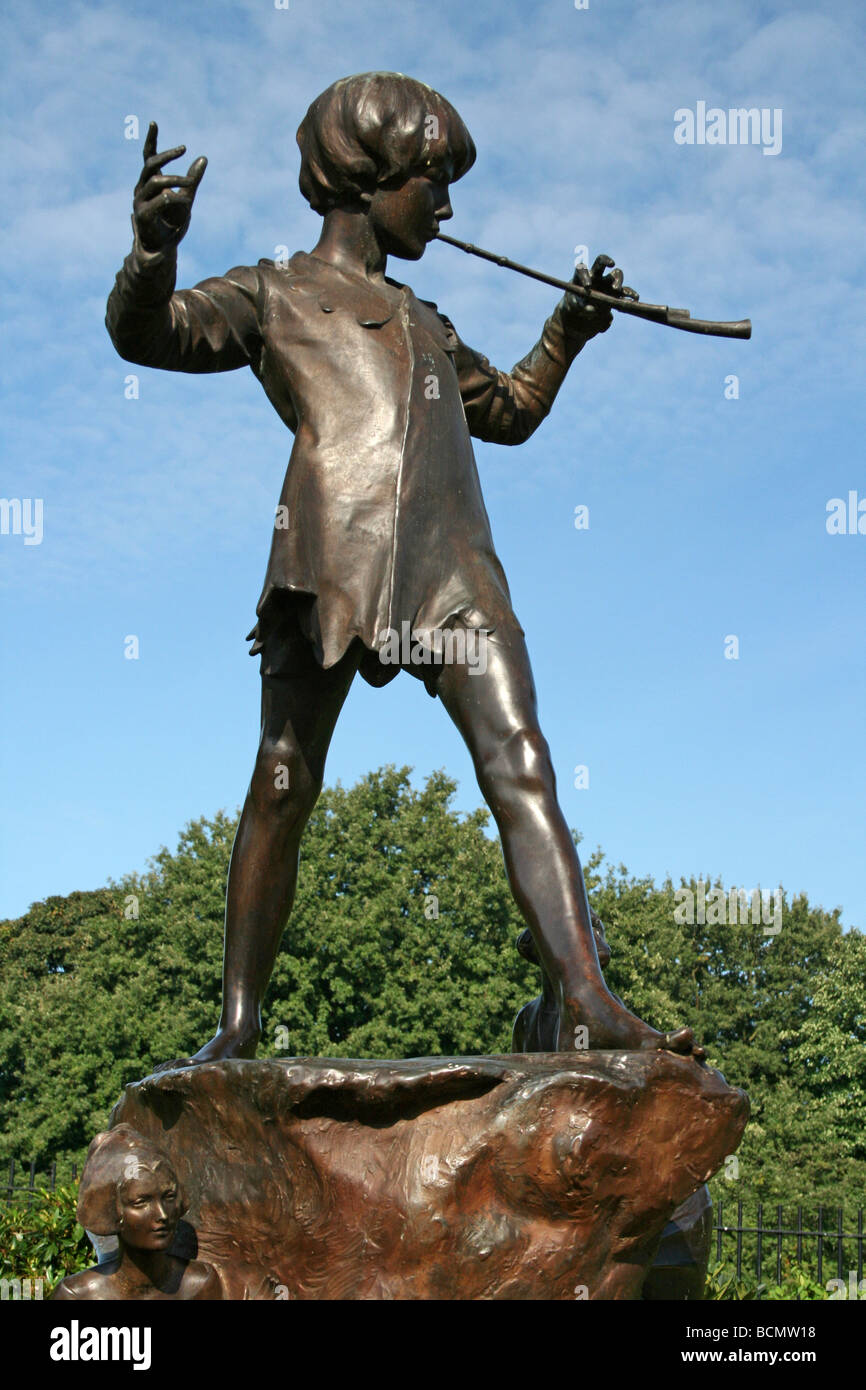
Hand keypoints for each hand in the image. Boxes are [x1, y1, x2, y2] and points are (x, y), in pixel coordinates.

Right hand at [133, 121, 206, 252]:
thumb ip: (193, 180)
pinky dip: (171, 198)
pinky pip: (156, 201)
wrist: (163, 250)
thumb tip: (203, 158)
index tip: (153, 123)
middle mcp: (142, 189)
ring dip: (174, 179)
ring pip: (154, 181)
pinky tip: (181, 199)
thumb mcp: (187, 198)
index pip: (148, 157)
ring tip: (189, 182)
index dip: (150, 140)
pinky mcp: (142, 215)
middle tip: (183, 149)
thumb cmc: (172, 224)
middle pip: (150, 164)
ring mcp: (140, 202)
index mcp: (150, 183)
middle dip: (166, 155)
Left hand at [562, 254, 638, 338]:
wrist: (582, 313)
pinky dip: (630, 294)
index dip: (585, 276)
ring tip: (616, 290)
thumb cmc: (575, 306)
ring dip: (618, 280)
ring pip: (616, 274)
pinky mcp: (616, 293)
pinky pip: (625, 291)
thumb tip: (593, 309)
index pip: (582, 270)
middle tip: (611, 265)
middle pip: (601, 262)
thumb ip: (581, 307)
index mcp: (582, 277)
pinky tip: (633, 299)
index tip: (587, 287)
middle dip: (606, 261)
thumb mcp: (574, 308)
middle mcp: (596, 276)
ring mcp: (607, 283)